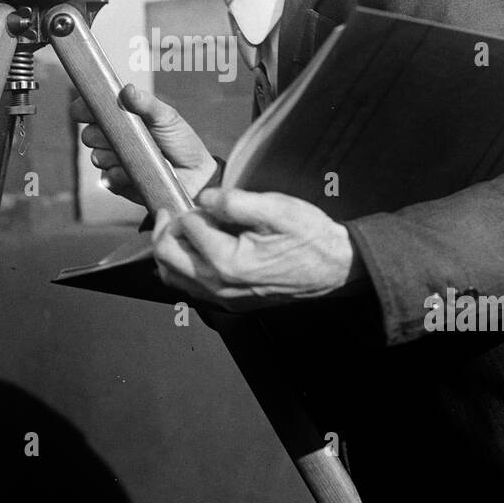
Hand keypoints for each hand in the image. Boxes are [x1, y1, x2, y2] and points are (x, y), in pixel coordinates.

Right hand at [70, 84, 217, 205]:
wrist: (195, 173)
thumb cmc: (180, 139)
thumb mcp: (166, 116)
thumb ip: (146, 104)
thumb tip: (127, 89)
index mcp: (120, 117)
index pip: (89, 110)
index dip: (83, 109)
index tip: (85, 110)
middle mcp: (112, 139)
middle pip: (88, 135)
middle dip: (100, 134)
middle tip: (123, 134)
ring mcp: (113, 161)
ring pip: (96, 156)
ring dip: (113, 155)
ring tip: (137, 154)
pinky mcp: (117, 182)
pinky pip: (108, 177)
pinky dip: (120, 174)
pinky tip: (136, 171)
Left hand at [152, 188, 366, 310]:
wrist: (336, 267)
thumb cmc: (311, 237)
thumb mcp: (276, 208)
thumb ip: (234, 202)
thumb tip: (203, 199)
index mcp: (229, 262)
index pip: (187, 228)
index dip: (190, 208)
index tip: (201, 200)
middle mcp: (220, 286)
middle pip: (167, 257)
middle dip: (166, 229)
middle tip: (175, 210)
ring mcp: (224, 299)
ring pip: (173, 277)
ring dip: (170, 249)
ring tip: (182, 228)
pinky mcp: (230, 303)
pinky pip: (190, 288)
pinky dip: (182, 267)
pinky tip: (195, 250)